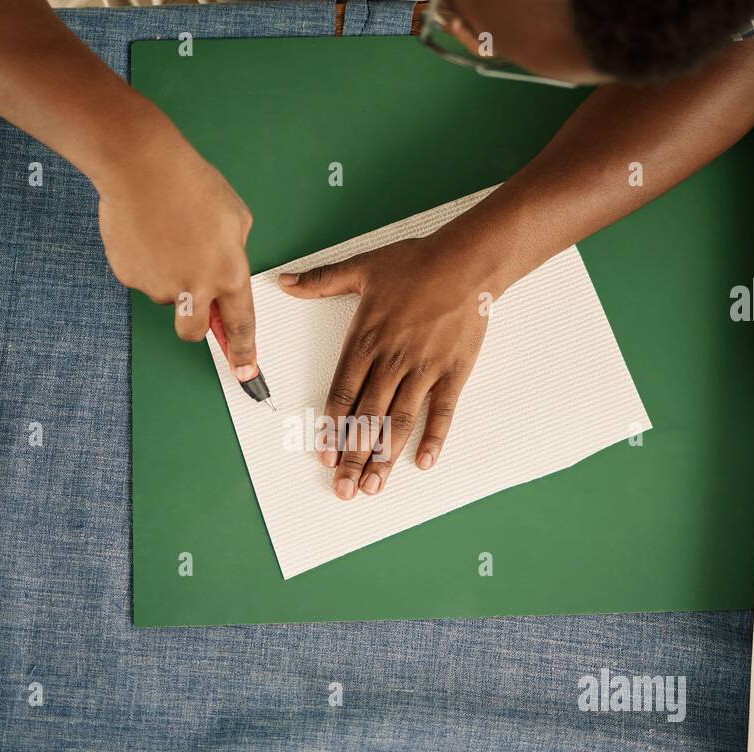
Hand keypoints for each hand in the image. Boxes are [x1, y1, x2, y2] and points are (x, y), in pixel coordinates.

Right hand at [96, 111, 257, 379]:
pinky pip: (142, 276)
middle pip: (194, 331)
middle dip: (196, 323)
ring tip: (168, 233)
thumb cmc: (192, 184)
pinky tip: (147, 230)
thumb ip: (234, 253)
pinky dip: (146, 259)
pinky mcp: (129, 276)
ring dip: (170, 275)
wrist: (142, 167)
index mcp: (229, 274)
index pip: (241, 326)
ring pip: (167, 294)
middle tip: (192, 296)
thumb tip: (224, 273)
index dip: (244, 353)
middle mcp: (195, 288)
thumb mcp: (235, 218)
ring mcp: (159, 286)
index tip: (246, 373)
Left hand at [279, 236, 494, 499]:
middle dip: (354, 456)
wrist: (468, 260)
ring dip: (385, 457)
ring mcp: (424, 368)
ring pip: (399, 421)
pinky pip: (443, 411)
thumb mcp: (363, 266)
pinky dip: (434, 438)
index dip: (332, 429)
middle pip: (367, 418)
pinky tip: (425, 462)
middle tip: (344, 488)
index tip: (325, 456)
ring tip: (374, 486)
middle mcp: (391, 360)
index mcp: (365, 340)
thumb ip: (322, 281)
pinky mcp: (454, 371)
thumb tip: (286, 281)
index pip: (342, 395)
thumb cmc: (417, 262)